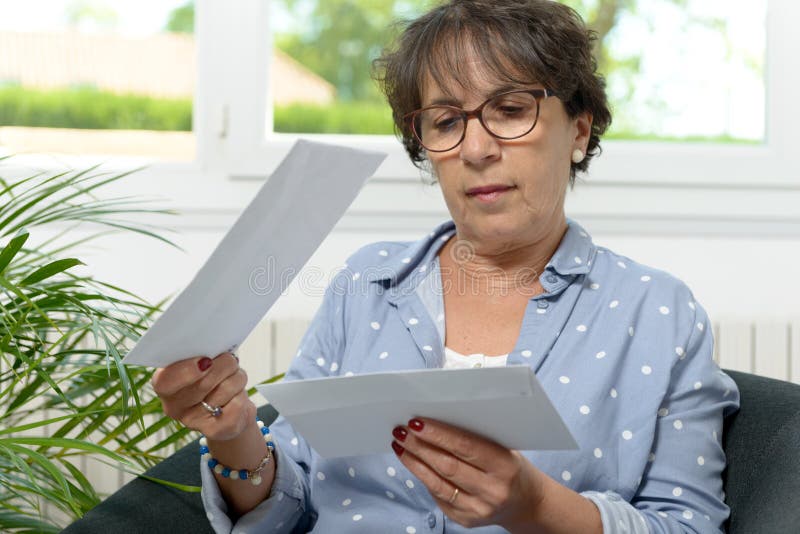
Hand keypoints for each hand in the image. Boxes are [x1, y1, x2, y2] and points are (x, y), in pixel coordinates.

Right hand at [151, 352, 255, 440]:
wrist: (231, 410)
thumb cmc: (215, 378)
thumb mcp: (206, 363)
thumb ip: (203, 355)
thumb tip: (215, 353)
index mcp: (166, 386)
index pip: (164, 382)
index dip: (185, 371)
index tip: (205, 361)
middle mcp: (174, 407)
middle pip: (202, 383)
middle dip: (224, 365)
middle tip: (230, 360)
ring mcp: (193, 422)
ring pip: (224, 389)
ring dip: (236, 378)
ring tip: (234, 378)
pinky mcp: (215, 431)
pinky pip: (236, 405)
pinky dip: (242, 395)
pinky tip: (237, 396)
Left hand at [391, 417, 545, 530]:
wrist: (527, 503)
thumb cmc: (511, 466)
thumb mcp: (504, 447)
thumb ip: (475, 436)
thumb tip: (435, 419)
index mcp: (505, 467)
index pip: (465, 447)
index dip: (438, 434)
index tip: (417, 422)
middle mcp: (492, 491)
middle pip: (447, 465)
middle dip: (420, 446)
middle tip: (401, 430)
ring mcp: (477, 509)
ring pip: (437, 483)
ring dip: (414, 461)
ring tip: (400, 444)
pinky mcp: (464, 520)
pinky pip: (437, 495)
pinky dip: (422, 476)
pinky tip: (412, 461)